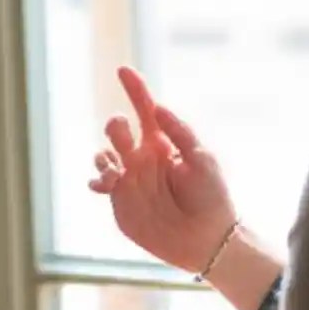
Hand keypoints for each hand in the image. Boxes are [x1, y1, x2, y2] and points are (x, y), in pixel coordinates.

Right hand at [89, 66, 236, 273]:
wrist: (207, 239)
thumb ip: (180, 132)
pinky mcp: (121, 201)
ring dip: (103, 155)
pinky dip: (96, 179)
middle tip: (123, 133)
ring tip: (115, 169)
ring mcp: (129, 179)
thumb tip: (158, 107)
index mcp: (162, 143)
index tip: (123, 70)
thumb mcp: (203, 159)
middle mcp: (142, 158)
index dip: (134, 89)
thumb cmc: (212, 197)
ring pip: (103, 155)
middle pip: (117, 130)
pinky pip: (100, 183)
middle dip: (115, 126)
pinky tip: (105, 183)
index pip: (145, 110)